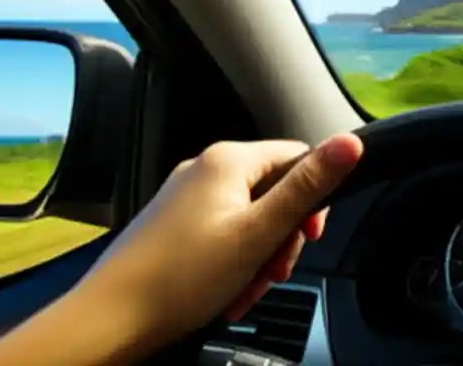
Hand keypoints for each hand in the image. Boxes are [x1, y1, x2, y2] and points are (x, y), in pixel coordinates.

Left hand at [0, 134, 362, 364]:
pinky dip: (233, 264)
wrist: (111, 319)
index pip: (297, 158)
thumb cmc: (182, 278)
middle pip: (274, 193)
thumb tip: (350, 143)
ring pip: (249, 220)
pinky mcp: (174, 225)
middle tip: (273, 272)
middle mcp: (205, 171)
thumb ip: (308, 187)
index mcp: (228, 161)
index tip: (308, 236)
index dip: (312, 200)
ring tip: (244, 291)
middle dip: (282, 238)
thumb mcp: (260, 233)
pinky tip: (226, 293)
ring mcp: (186, 198)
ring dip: (258, 259)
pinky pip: (223, 236)